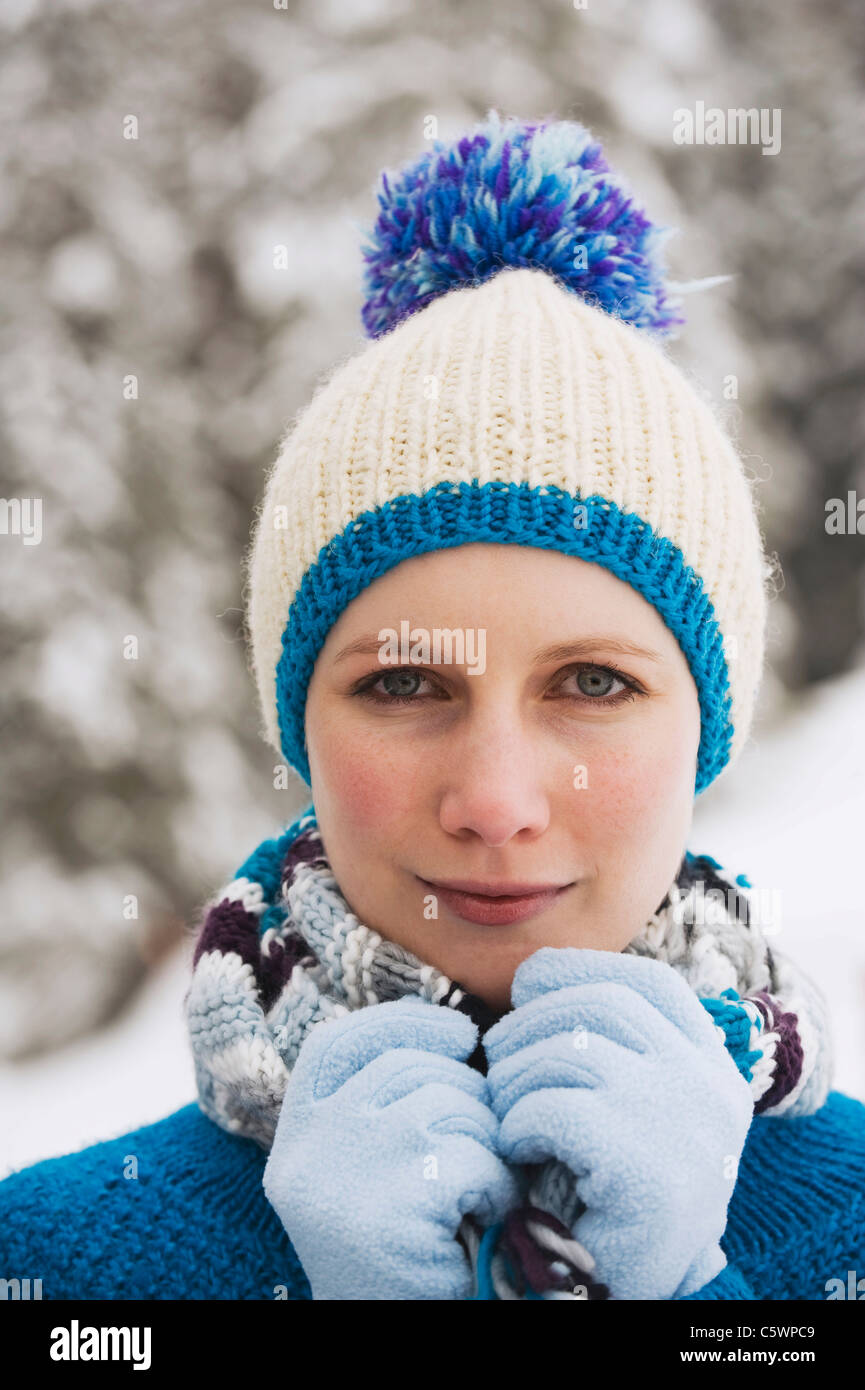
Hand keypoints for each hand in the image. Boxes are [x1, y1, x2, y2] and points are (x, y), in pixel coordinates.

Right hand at [263, 995, 520, 1299]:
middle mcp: (310, 1146)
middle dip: (464, 1094)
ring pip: (449, 1103)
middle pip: (408, 1066)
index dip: (404, 1023)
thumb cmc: (397, 1248)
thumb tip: (454, 1030)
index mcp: (294, 1135)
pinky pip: (475, 1157)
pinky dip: (497, 1182)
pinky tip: (488, 1212)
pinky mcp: (394, 1205)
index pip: (338, 1043)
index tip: (459, 1032)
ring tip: (479, 1184)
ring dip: (485, 1140)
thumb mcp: (360, 1167)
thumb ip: (379, 1103)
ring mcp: (348, 1170)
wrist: (389, 1330)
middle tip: (478, 1143)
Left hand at [482, 947, 753, 1299]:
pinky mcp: (646, 1169)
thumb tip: (536, 971)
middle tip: (497, 1063)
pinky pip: (550, 1109)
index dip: (582, 971)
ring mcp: (684, 1124)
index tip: (531, 986)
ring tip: (505, 1116)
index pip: (651, 983)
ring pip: (568, 1051)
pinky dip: (517, 1125)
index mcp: (714, 1069)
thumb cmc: (611, 1198)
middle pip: (601, 1005)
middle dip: (529, 1025)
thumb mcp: (630, 1107)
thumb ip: (609, 1045)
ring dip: (514, 1079)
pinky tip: (518, 1152)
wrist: (630, 1297)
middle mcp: (710, 1087)